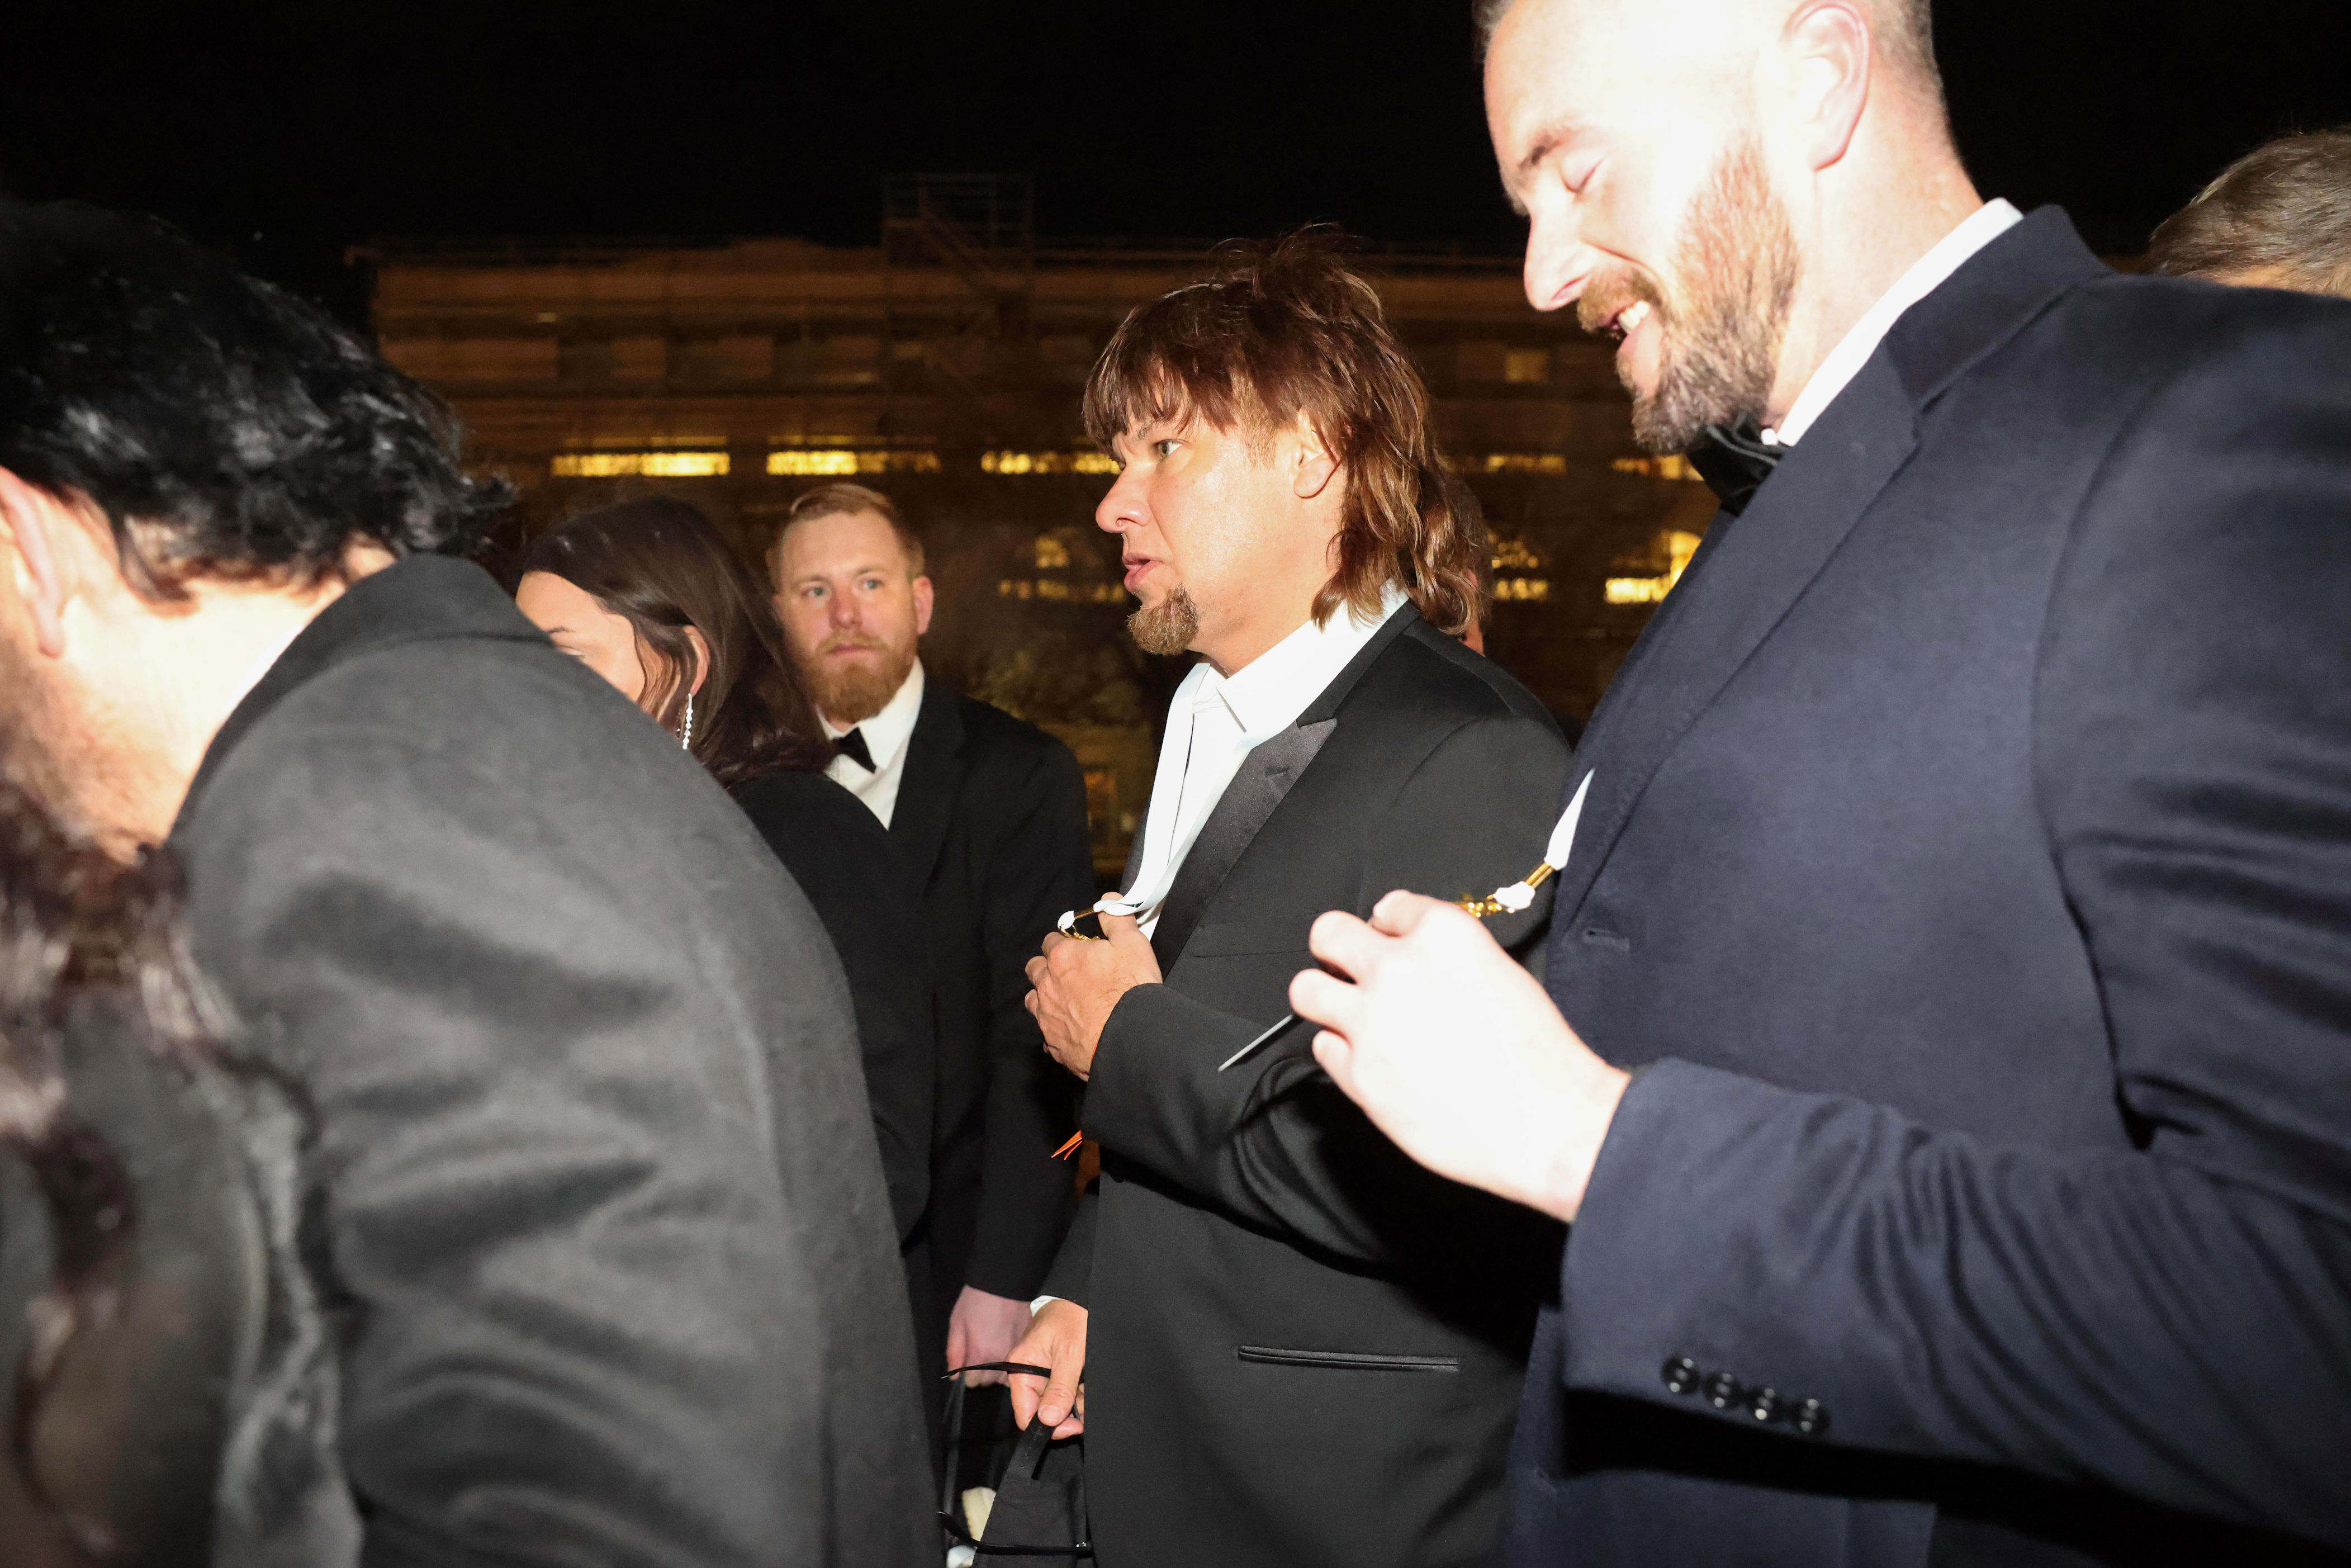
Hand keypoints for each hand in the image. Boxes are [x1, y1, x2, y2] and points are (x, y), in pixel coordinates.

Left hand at [946, 1285, 1034, 1386]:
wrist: (1003, 1282)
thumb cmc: (975, 1301)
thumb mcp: (956, 1324)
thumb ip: (954, 1353)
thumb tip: (955, 1376)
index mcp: (980, 1354)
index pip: (972, 1383)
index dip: (967, 1374)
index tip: (968, 1362)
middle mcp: (999, 1358)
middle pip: (988, 1382)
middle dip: (982, 1373)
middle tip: (980, 1353)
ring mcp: (1016, 1352)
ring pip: (1005, 1376)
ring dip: (998, 1370)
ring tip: (994, 1352)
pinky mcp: (1026, 1344)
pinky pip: (1019, 1364)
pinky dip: (1012, 1362)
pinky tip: (1006, 1348)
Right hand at [1006, 1298, 1087, 1437]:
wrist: (1082, 1296)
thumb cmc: (1072, 1318)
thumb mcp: (1070, 1354)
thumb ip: (1060, 1388)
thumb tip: (1048, 1420)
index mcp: (1020, 1368)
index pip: (1025, 1413)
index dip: (1047, 1426)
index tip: (1074, 1427)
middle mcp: (1027, 1374)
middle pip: (1042, 1411)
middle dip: (1066, 1413)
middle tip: (1086, 1407)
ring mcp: (1042, 1373)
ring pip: (1056, 1404)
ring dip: (1075, 1402)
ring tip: (1087, 1386)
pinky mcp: (1055, 1371)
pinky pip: (1064, 1392)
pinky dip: (1078, 1392)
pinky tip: (1086, 1381)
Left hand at [1024, 916, 1159, 1079]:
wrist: (1131, 1038)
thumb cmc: (1130, 989)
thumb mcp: (1132, 943)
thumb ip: (1116, 917)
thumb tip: (1108, 899)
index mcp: (1062, 957)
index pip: (1051, 940)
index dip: (1065, 942)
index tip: (1080, 948)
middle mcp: (1047, 986)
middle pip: (1034, 969)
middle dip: (1047, 967)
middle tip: (1071, 972)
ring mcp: (1047, 1017)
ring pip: (1033, 1001)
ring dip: (1045, 997)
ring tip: (1067, 1001)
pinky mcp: (1054, 1044)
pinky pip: (1046, 1034)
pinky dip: (1055, 1030)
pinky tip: (1072, 1030)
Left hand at [1289, 891, 1629, 1223]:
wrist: (1547, 1123)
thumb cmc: (1539, 1058)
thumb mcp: (1502, 975)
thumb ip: (1447, 958)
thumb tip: (1415, 960)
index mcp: (1444, 935)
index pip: (1390, 907)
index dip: (1389, 928)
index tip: (1389, 942)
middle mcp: (1399, 969)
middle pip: (1328, 934)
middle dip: (1335, 949)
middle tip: (1346, 968)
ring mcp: (1370, 1021)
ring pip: (1306, 989)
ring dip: (1324, 998)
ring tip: (1346, 1014)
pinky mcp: (1358, 1073)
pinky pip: (1323, 1048)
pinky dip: (1342, 1053)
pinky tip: (1371, 1062)